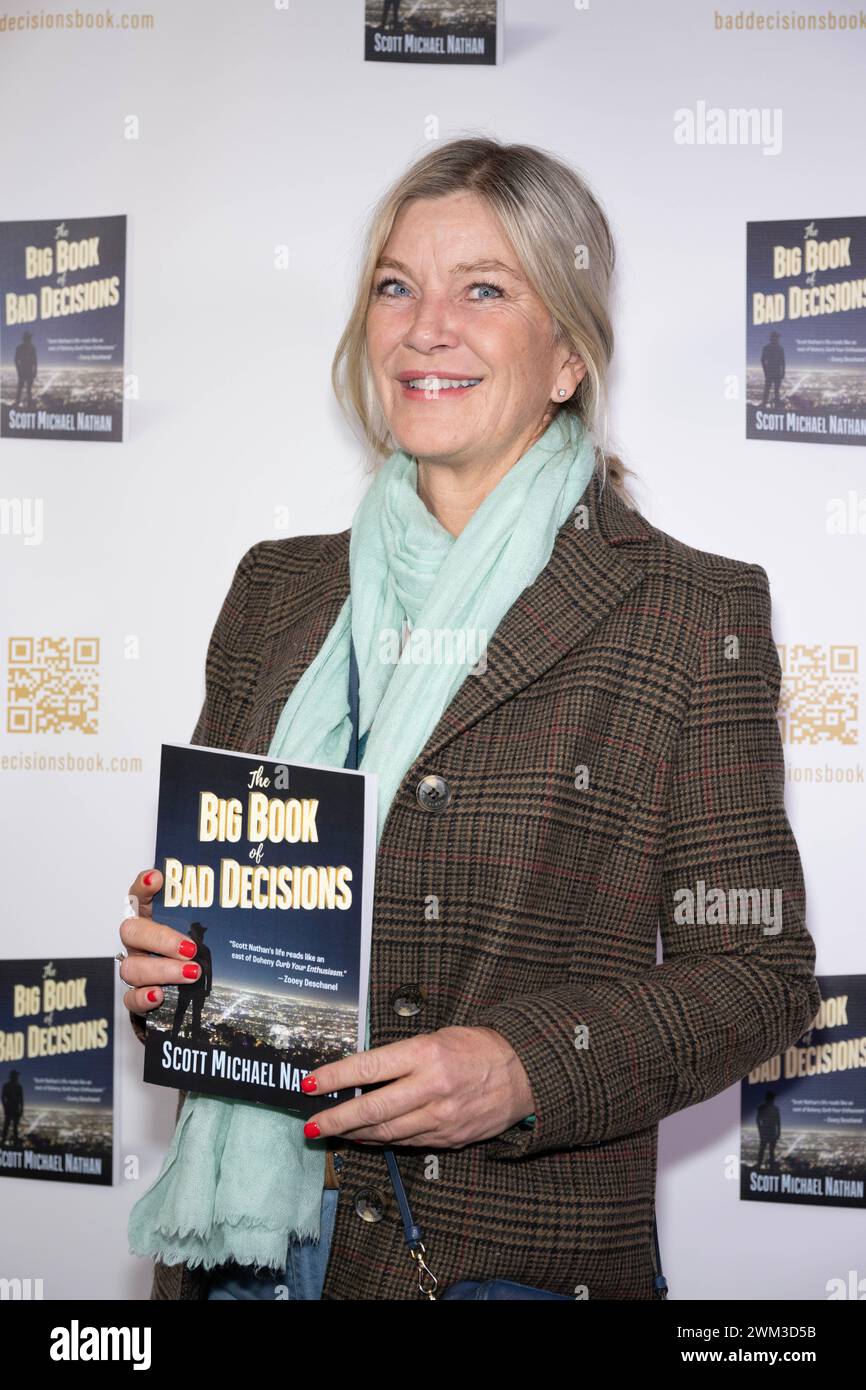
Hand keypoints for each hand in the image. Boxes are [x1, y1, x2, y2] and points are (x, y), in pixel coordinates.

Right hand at [119, 868, 201, 1015]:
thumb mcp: (202, 929)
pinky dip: (143, 998)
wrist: (188, 991)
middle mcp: (139, 942)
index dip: (144, 886)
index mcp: (151, 919)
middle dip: (161, 939)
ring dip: (162, 970)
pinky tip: (160, 995)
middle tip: (191, 948)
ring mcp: (136, 968)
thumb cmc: (194, 951)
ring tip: (192, 972)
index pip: (138, 895)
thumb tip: (249, 904)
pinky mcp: (136, 997)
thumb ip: (211, 916)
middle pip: (132, 932)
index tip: (158, 878)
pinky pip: (130, 998)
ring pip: (131, 967)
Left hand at [302, 1026, 535, 1147]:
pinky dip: (381, 1140)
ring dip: (354, 1133)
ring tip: (331, 1131)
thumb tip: (362, 1074)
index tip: (309, 1084)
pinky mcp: (448, 1138)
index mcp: (426, 1054)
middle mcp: (431, 1088)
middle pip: (372, 1108)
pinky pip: (406, 1142)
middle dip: (335, 1119)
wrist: (523, 1073)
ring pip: (385, 1132)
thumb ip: (402, 1058)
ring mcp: (440, 1117)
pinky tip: (365, 1136)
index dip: (335, 1077)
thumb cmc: (477, 1047)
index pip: (369, 1067)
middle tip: (311, 1125)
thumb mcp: (437, 1037)